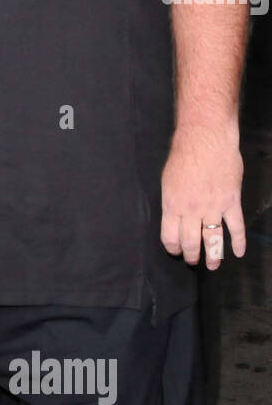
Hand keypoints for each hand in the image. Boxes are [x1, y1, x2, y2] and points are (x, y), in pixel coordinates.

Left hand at [160, 129, 244, 268]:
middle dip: (191, 255)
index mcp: (173, 205)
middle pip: (190, 242)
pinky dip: (238, 242)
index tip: (175, 251)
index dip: (172, 248)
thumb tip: (175, 216)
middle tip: (193, 261)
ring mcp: (213, 207)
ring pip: (213, 239)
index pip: (170, 237)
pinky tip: (238, 253)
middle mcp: (192, 210)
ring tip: (212, 265)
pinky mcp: (231, 201)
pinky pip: (236, 226)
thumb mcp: (168, 180)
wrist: (206, 139)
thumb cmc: (183, 155)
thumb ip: (172, 201)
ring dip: (213, 256)